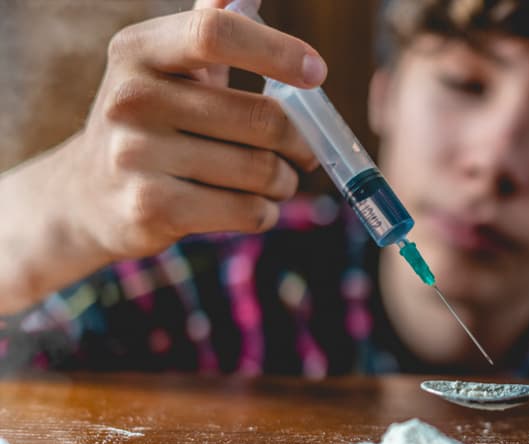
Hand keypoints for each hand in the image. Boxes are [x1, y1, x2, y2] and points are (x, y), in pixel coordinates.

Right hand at [62, 3, 326, 260]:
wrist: (90, 196)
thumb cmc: (154, 123)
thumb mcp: (169, 68)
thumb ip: (210, 26)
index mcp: (139, 50)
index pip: (215, 32)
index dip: (276, 50)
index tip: (317, 72)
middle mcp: (130, 98)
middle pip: (262, 118)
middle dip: (301, 141)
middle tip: (305, 152)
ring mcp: (136, 155)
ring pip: (262, 169)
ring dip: (285, 181)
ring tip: (275, 180)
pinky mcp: (151, 208)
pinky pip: (248, 211)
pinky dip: (267, 211)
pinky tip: (255, 206)